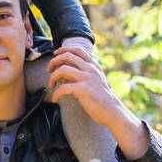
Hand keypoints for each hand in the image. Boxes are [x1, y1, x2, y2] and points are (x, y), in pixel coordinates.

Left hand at [45, 44, 147, 158]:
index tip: (55, 55)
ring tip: (51, 85)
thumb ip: (80, 75)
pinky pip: (62, 87)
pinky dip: (55, 94)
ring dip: (52, 77)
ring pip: (62, 69)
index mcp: (94, 66)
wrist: (113, 111)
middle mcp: (91, 69)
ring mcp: (87, 78)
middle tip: (48, 70)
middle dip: (53, 61)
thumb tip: (62, 74)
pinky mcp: (83, 89)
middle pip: (67, 56)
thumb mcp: (93, 82)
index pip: (77, 50)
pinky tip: (55, 99)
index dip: (63, 50)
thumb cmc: (102, 99)